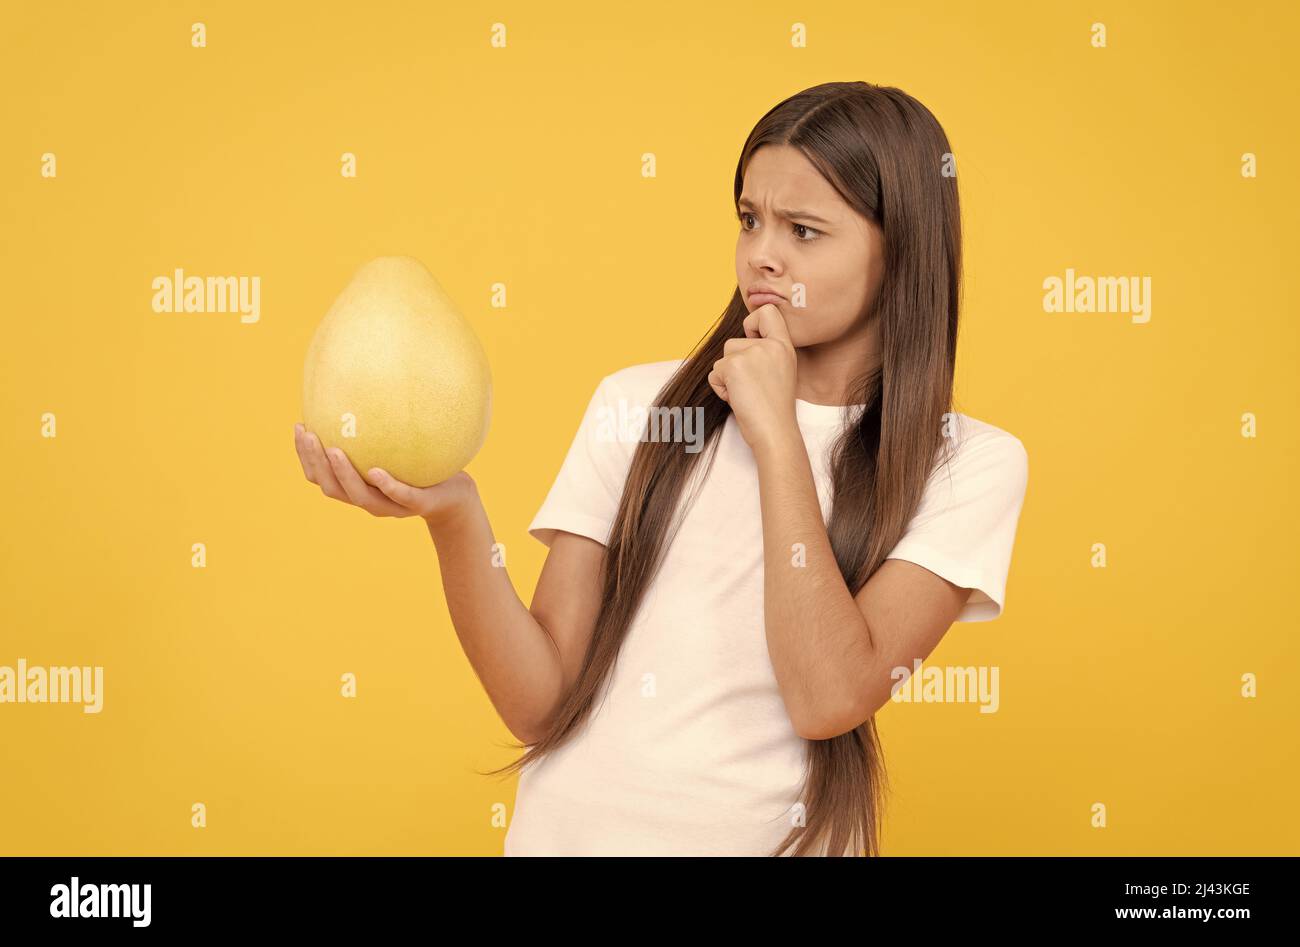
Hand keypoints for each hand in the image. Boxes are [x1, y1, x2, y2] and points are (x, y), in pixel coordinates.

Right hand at [293, 423, 476, 525]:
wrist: (455, 495)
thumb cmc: (421, 467)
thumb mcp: (395, 447)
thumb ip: (375, 432)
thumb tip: (358, 389)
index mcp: (357, 488)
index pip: (321, 476)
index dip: (305, 455)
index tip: (299, 427)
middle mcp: (369, 501)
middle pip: (332, 487)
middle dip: (316, 462)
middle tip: (309, 435)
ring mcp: (392, 506)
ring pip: (360, 496)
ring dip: (343, 474)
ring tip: (334, 450)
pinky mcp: (418, 506)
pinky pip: (400, 496)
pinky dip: (386, 485)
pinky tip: (376, 470)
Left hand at [707, 303, 798, 451]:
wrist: (774, 431)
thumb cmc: (774, 409)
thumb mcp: (780, 372)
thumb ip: (766, 354)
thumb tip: (740, 344)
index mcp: (784, 347)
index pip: (768, 313)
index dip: (752, 323)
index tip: (752, 342)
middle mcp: (770, 346)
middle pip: (734, 342)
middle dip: (734, 365)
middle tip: (750, 387)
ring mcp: (753, 354)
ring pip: (723, 357)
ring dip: (727, 377)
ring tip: (745, 394)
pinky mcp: (734, 366)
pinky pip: (715, 372)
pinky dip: (720, 388)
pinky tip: (737, 399)